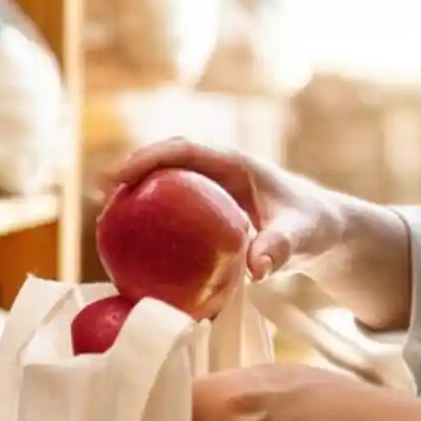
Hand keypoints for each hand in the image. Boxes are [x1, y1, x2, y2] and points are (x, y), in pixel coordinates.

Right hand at [108, 138, 414, 329]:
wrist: (321, 230)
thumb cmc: (313, 226)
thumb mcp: (303, 236)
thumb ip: (281, 248)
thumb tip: (255, 270)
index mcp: (233, 163)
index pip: (183, 150)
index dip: (149, 157)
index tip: (120, 175)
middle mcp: (215, 171)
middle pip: (163, 162)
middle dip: (130, 171)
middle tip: (100, 192)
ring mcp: (207, 190)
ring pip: (162, 184)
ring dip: (133, 194)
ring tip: (104, 217)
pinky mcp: (204, 211)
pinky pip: (170, 210)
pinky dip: (149, 221)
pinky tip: (129, 247)